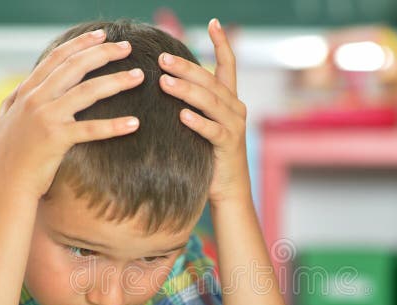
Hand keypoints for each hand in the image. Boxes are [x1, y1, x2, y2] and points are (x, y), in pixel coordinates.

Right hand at [0, 29, 144, 198]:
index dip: (80, 44)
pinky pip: (91, 129)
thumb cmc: (9, 156)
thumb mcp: (6, 120)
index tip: (102, 36)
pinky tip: (134, 123)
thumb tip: (23, 86)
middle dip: (103, 53)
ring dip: (116, 81)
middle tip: (128, 47)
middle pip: (75, 67)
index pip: (56, 58)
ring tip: (139, 77)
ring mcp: (46, 117)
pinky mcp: (56, 139)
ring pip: (87, 92)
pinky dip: (114, 126)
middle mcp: (35, 99)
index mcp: (27, 92)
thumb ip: (17, 100)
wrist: (6, 184)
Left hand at [158, 18, 249, 204]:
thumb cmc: (209, 155)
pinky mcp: (228, 146)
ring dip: (186, 90)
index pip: (228, 65)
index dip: (222, 43)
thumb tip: (165, 81)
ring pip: (210, 102)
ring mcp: (234, 126)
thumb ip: (193, 104)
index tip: (213, 22)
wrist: (229, 190)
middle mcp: (236, 108)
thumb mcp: (204, 124)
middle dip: (186, 67)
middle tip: (161, 59)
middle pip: (210, 81)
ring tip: (164, 82)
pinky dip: (197, 122)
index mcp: (230, 100)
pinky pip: (212, 130)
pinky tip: (182, 115)